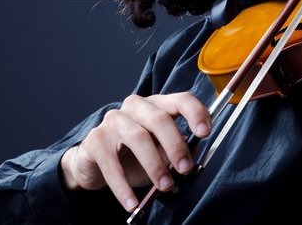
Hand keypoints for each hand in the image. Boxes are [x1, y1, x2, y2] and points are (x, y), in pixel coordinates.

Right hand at [60, 92, 211, 211]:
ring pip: (138, 138)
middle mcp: (136, 106)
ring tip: (165, 185)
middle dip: (176, 145)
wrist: (95, 162)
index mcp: (158, 104)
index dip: (196, 113)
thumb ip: (177, 151)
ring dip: (154, 165)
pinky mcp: (95, 140)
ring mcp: (114, 120)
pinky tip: (133, 203)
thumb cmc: (135, 156)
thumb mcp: (161, 153)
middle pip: (160, 119)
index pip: (181, 100)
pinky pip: (111, 164)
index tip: (206, 133)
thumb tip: (191, 156)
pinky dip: (123, 187)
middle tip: (185, 169)